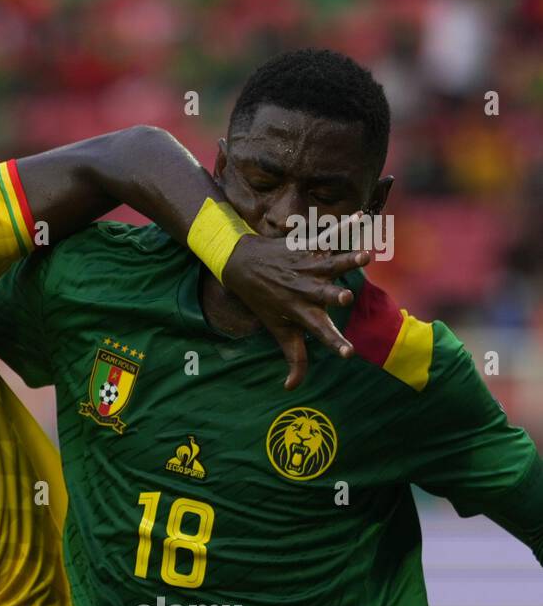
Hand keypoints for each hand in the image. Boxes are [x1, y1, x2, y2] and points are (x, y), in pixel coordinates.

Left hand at [222, 215, 371, 389]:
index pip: (319, 332)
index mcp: (300, 311)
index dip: (334, 342)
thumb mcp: (277, 330)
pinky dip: (343, 226)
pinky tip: (361, 218)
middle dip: (334, 294)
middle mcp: (304, 289)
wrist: (240, 264)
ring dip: (346, 259)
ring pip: (329, 263)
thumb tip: (291, 387)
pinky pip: (326, 235)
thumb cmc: (264, 301)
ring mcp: (306, 266)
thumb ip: (292, 357)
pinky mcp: (307, 246)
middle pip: (323, 292)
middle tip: (345, 295)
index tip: (349, 353)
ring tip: (365, 255)